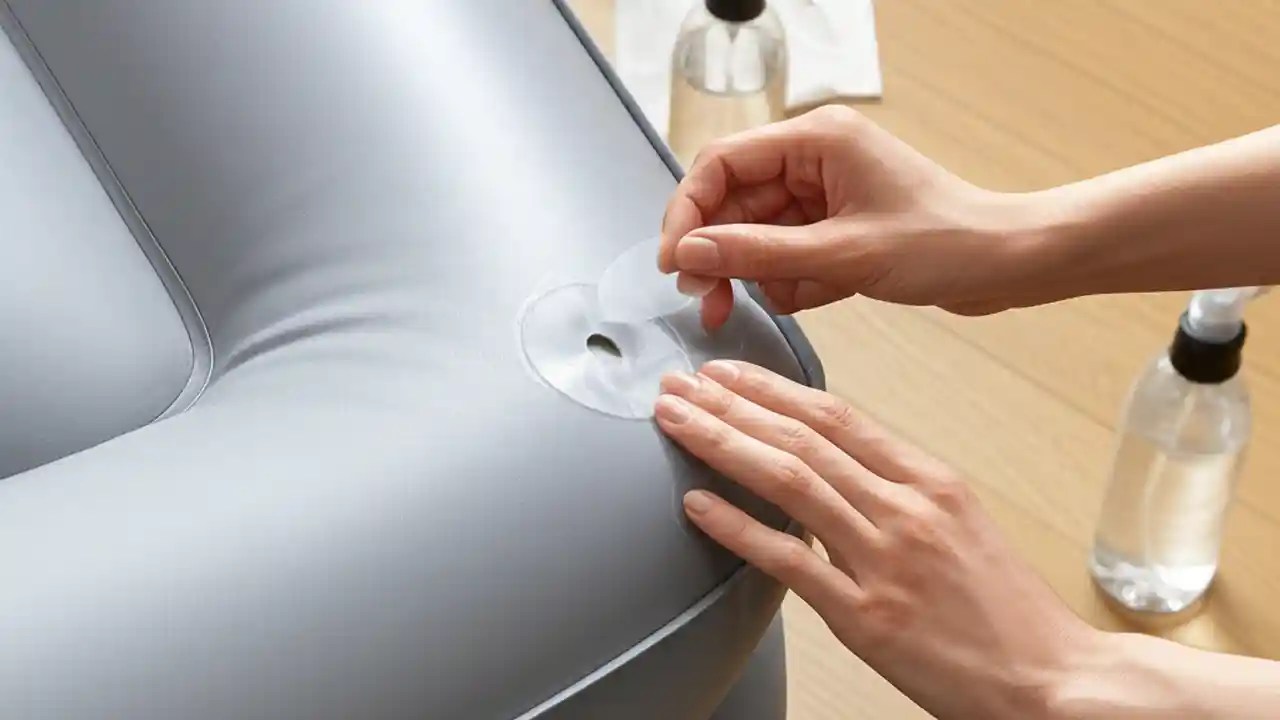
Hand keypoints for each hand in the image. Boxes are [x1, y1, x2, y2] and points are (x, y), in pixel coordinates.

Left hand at [654, 361, 1096, 718]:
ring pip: (789, 481)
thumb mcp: (961, 523)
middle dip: (730, 405)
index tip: (726, 373)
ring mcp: (885, 561)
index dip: (772, 389)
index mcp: (931, 481)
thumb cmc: (1007, 609)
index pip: (837, 415)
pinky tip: (697, 504)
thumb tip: (832, 463)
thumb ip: (898, 489)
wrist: (1052, 680)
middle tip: (679, 385)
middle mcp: (906, 509)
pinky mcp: (867, 617)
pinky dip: (736, 527)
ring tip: (676, 423)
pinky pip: (789, 560)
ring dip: (722, 444)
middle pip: (802, 437)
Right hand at [657, 106, 1047, 330]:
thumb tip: (691, 252)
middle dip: (718, 253)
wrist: (1008, 264)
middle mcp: (813, 160)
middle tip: (707, 300)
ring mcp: (823, 194)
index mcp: (815, 140)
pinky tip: (818, 297)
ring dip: (756, 274)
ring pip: (755, 234)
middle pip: (731, 202)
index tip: (674, 262)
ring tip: (769, 304)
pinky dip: (790, 282)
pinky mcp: (834, 226)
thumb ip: (759, 253)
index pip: (721, 164)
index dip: (688, 212)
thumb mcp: (843, 254)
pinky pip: (784, 255)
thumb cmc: (946, 243)